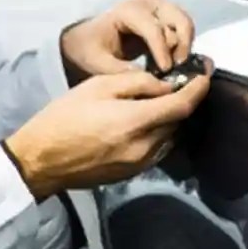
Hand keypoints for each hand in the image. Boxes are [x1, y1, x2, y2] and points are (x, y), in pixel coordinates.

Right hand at [5, 65, 210, 200]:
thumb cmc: (64, 116)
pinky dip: (158, 133)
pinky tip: (144, 122)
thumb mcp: (98, 86)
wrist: (42, 160)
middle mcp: (144, 147)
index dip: (198, 89)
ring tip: (161, 101)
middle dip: (183, 101)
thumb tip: (165, 85)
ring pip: (169, 137)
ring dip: (170, 119)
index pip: (182, 106)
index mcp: (135, 122)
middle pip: (178, 122)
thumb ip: (136, 83)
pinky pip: (156, 149)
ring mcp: (140, 164)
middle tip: (181, 82)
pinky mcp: (132, 174)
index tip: (205, 74)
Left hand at [60, 0, 195, 84]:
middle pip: (179, 19)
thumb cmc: (90, 48)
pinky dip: (184, 45)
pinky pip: (185, 28)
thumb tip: (147, 79)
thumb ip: (119, 71)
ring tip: (176, 68)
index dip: (162, 50)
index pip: (153, 28)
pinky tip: (174, 63)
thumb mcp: (96, 61)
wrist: (88, 38)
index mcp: (128, 10)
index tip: (165, 71)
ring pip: (185, 23)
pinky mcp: (166, 15)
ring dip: (185, 45)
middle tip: (176, 69)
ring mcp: (159, 7)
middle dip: (181, 45)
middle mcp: (148, 3)